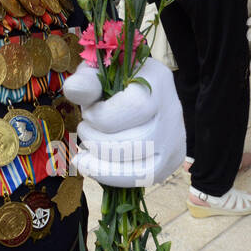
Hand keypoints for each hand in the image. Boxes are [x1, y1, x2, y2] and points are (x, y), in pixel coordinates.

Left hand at [62, 57, 185, 187]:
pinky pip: (146, 179)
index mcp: (157, 81)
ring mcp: (176, 138)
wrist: (135, 87)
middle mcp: (172, 111)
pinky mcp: (171, 159)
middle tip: (83, 131)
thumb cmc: (110, 77)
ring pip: (144, 170)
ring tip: (84, 156)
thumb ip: (85, 81)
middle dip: (98, 143)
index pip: (135, 108)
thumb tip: (74, 90)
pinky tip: (95, 167)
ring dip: (104, 167)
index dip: (101, 116)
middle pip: (138, 144)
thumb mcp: (96, 71)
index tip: (88, 113)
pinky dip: (115, 178)